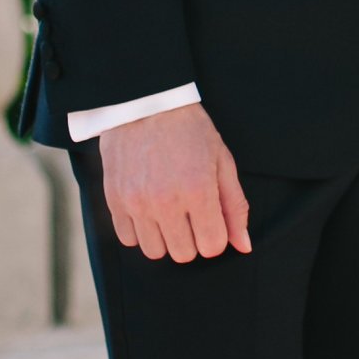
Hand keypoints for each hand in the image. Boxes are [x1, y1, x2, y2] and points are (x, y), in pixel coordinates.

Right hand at [98, 101, 251, 261]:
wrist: (145, 103)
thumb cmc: (190, 130)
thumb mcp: (222, 161)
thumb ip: (234, 206)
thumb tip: (243, 246)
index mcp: (198, 190)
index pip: (212, 246)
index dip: (216, 236)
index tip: (211, 220)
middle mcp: (166, 201)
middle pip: (184, 254)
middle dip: (192, 238)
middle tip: (190, 212)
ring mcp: (137, 202)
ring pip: (155, 252)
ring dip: (165, 238)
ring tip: (168, 211)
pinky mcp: (114, 200)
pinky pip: (128, 239)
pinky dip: (140, 231)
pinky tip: (147, 209)